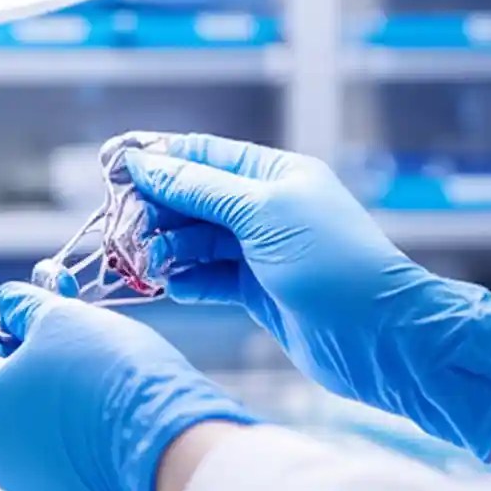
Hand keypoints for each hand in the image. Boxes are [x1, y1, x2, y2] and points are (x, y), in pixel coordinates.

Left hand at [0, 283, 254, 490]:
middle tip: (76, 333)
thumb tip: (11, 300)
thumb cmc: (106, 375)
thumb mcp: (60, 318)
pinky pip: (67, 449)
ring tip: (103, 370)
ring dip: (62, 388)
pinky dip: (83, 423)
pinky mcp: (69, 490)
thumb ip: (26, 306)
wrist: (165, 443)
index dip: (8, 322)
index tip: (43, 312)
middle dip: (38, 354)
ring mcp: (32, 479)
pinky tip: (115, 407)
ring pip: (38, 419)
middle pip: (5, 388)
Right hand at [123, 133, 490, 460]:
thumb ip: (199, 188)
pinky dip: (188, 280)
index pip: (202, 154)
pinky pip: (210, 278)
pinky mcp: (258, 292)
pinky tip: (172, 286)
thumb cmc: (331, 262)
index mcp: (275, 174)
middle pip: (193, 197)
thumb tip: (145, 161)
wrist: (380, 336)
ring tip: (146, 262)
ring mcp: (262, 251)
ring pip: (197, 240)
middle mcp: (266, 208)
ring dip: (167, 248)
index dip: (156, 157)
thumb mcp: (260, 213)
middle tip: (123, 227)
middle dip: (156, 209)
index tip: (110, 163)